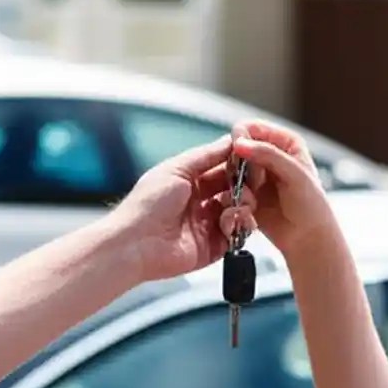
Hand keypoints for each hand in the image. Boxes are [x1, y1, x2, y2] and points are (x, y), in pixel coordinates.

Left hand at [111, 136, 258, 281]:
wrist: (136, 243)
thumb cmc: (148, 204)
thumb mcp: (177, 169)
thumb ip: (206, 155)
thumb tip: (230, 141)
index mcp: (189, 181)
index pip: (222, 168)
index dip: (238, 164)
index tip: (252, 158)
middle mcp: (200, 202)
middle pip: (235, 189)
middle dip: (245, 184)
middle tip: (248, 183)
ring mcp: (207, 224)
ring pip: (240, 210)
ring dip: (244, 204)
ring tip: (236, 204)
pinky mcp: (214, 247)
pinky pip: (237, 233)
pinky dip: (239, 224)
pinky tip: (230, 220)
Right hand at [227, 120, 338, 257]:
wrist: (307, 238)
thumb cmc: (311, 206)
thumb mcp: (295, 175)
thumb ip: (268, 155)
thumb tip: (240, 143)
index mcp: (285, 142)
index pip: (253, 127)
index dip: (242, 136)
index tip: (238, 149)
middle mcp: (269, 155)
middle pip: (238, 148)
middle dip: (240, 165)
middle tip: (254, 183)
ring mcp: (256, 174)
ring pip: (231, 168)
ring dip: (238, 183)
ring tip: (254, 198)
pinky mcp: (246, 192)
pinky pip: (230, 187)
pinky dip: (235, 196)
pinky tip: (250, 206)